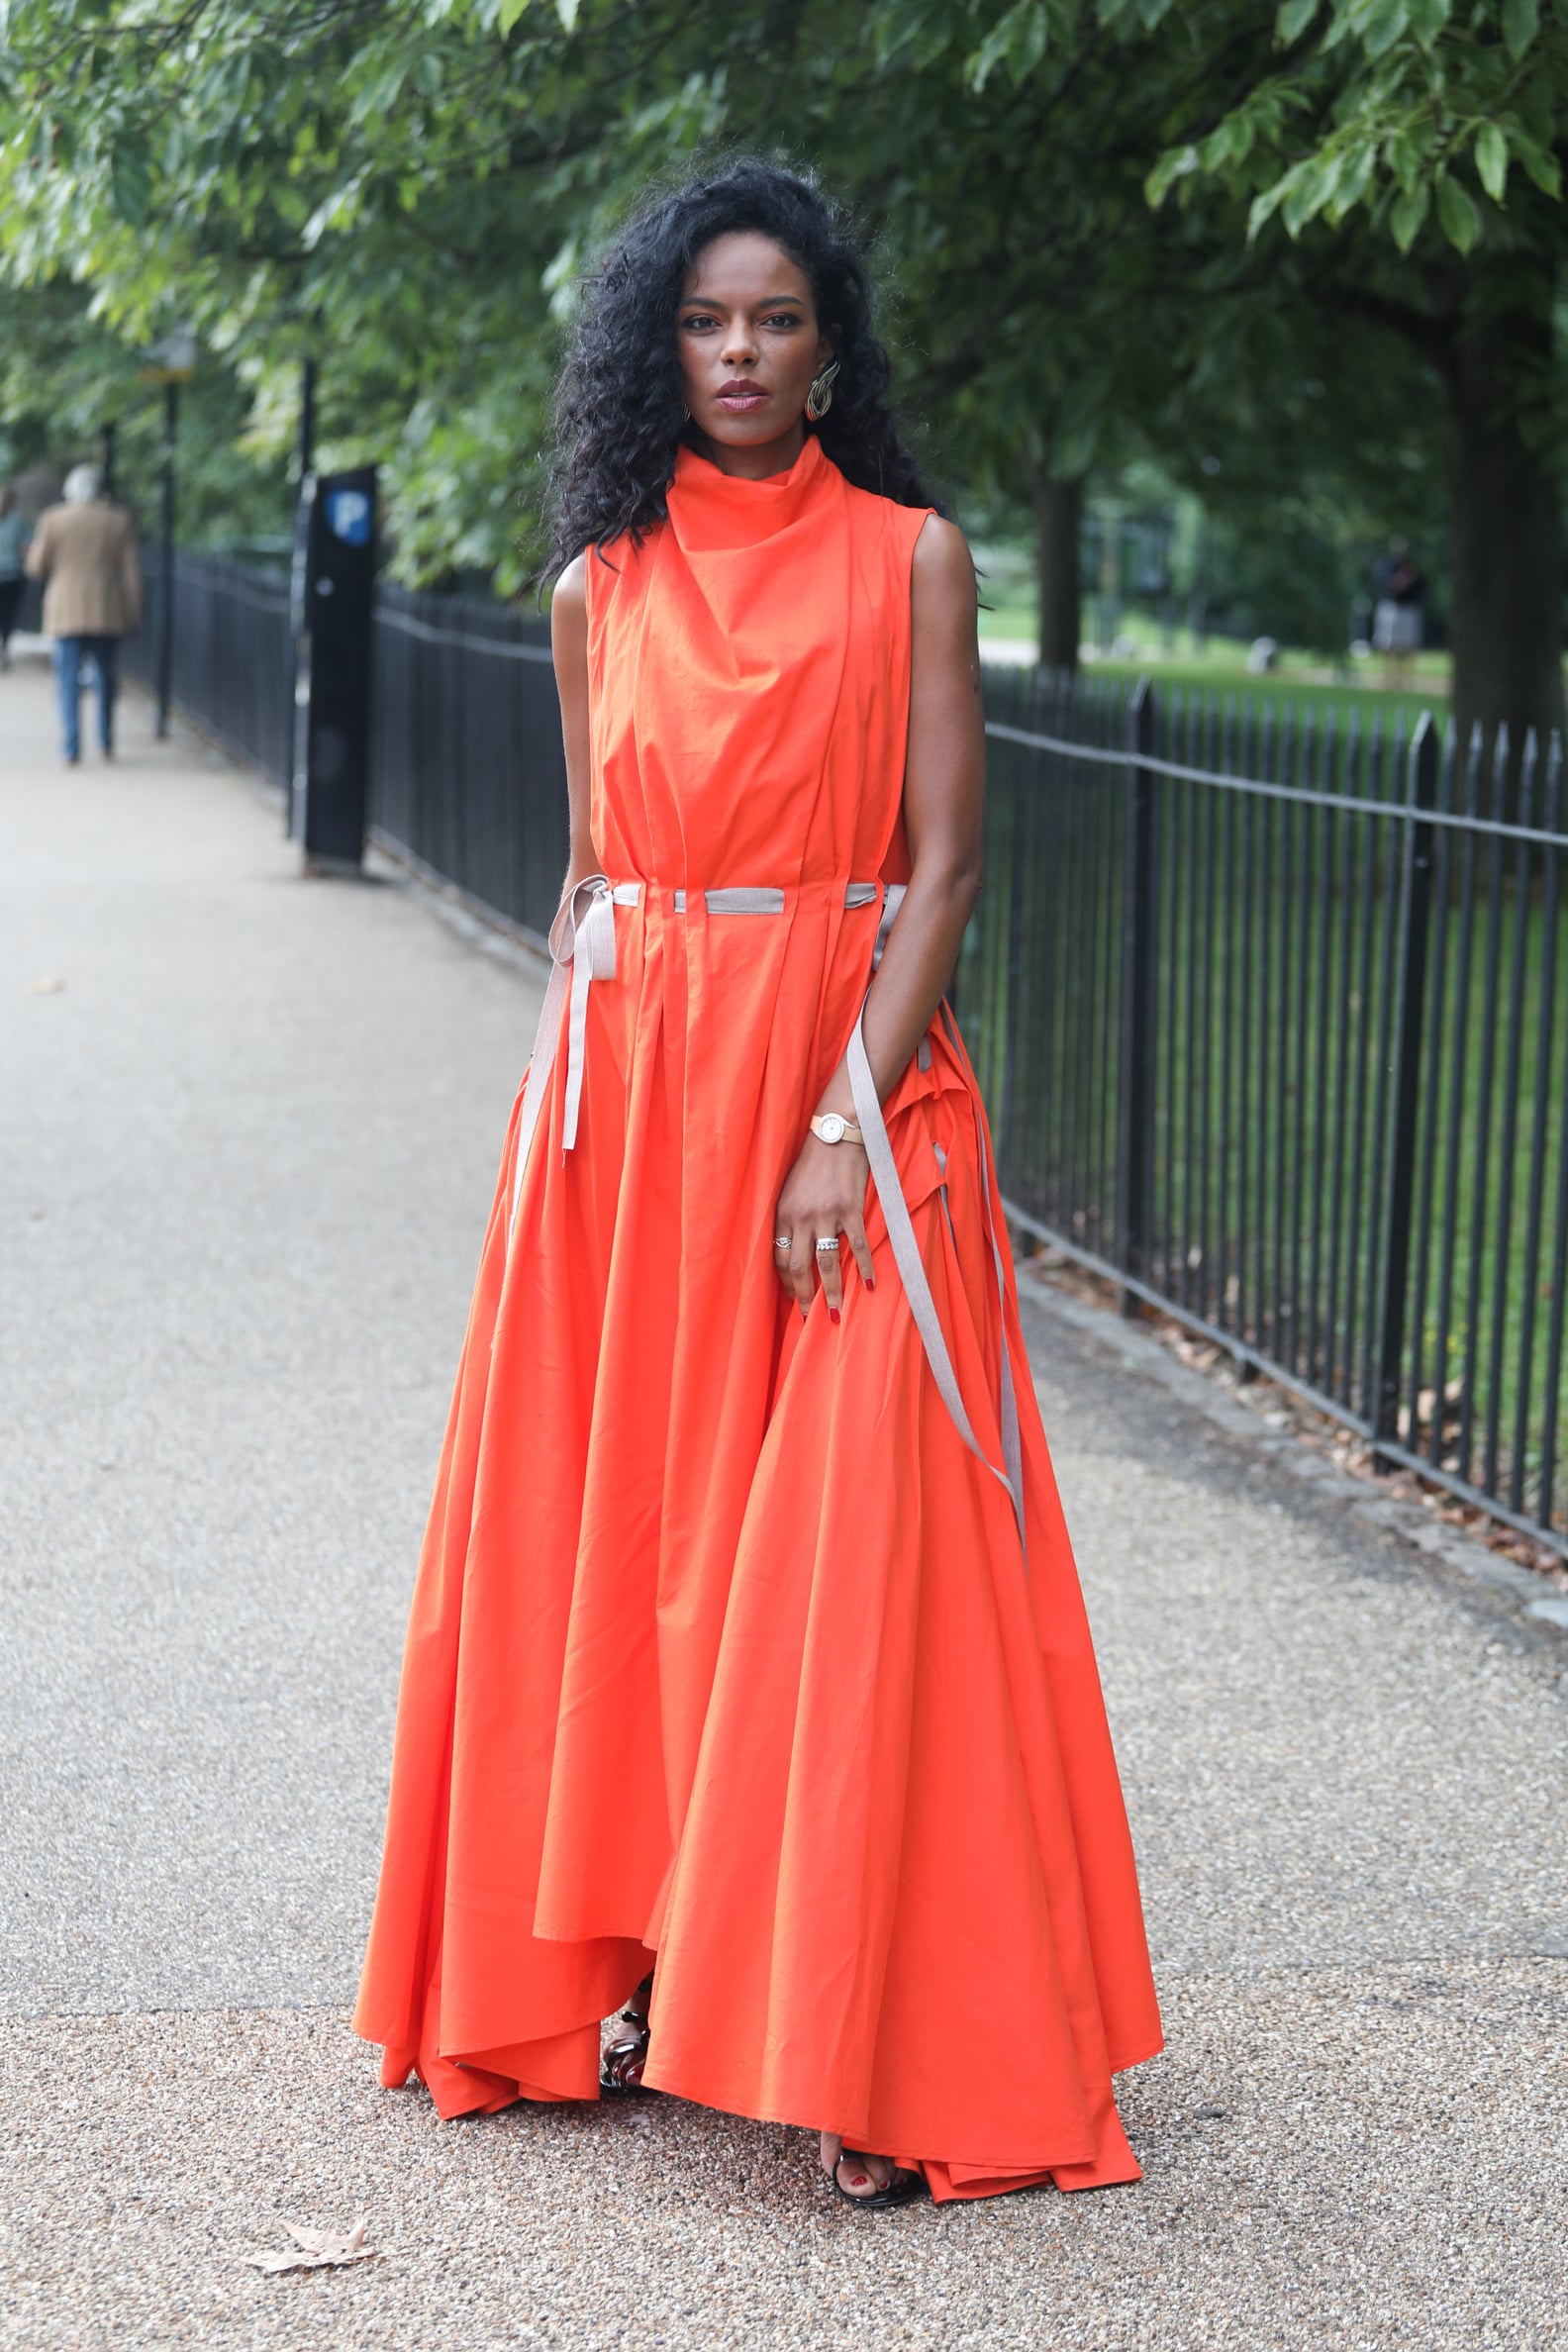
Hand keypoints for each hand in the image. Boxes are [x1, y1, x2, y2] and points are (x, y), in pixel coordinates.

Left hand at [773, 1134, 875, 1320]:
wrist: (836, 1133)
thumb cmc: (813, 1161)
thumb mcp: (790, 1189)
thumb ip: (790, 1217)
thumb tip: (792, 1245)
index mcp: (783, 1213)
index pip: (779, 1257)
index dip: (785, 1281)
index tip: (792, 1297)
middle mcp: (802, 1218)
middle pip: (799, 1267)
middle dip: (803, 1296)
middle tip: (809, 1317)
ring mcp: (827, 1215)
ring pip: (827, 1263)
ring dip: (831, 1292)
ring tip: (835, 1314)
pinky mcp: (850, 1210)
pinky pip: (858, 1246)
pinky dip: (864, 1268)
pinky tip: (869, 1285)